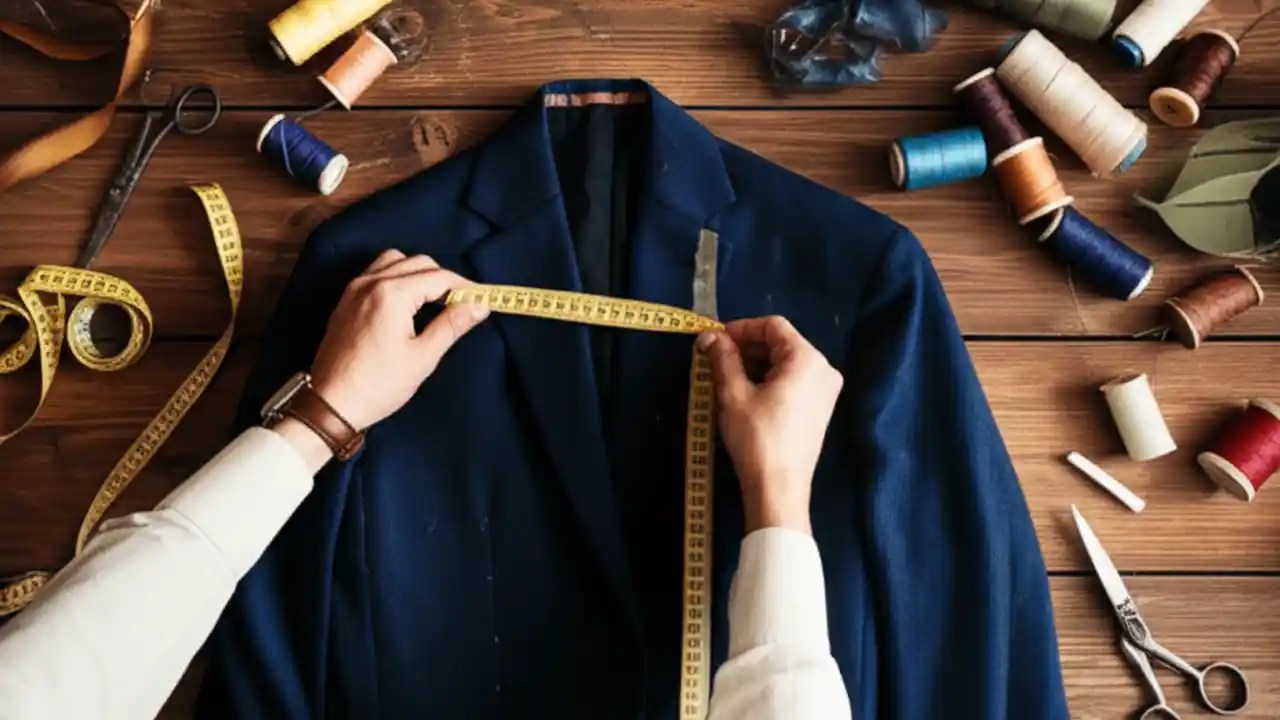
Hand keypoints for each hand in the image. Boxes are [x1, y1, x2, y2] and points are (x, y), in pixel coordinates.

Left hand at [309, 250, 489, 430]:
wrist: (331, 403)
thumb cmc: (380, 384)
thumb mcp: (422, 357)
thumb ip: (452, 325)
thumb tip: (480, 305)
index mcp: (392, 293)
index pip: (439, 277)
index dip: (465, 287)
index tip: (483, 300)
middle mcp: (372, 281)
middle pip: (419, 262)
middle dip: (444, 279)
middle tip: (461, 304)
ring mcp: (355, 287)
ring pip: (395, 261)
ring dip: (418, 272)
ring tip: (432, 299)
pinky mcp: (346, 299)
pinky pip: (376, 272)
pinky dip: (397, 276)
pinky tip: (406, 301)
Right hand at [697, 317, 842, 534]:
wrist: (779, 489)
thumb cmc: (757, 438)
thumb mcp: (734, 394)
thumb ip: (722, 358)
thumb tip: (709, 336)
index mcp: (807, 360)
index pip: (773, 326)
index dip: (741, 328)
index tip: (714, 340)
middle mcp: (823, 369)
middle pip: (781, 343)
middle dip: (746, 347)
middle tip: (715, 358)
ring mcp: (825, 390)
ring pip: (786, 363)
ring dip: (755, 364)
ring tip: (725, 377)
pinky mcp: (819, 408)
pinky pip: (793, 381)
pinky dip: (769, 380)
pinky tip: (745, 392)